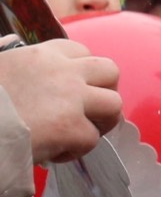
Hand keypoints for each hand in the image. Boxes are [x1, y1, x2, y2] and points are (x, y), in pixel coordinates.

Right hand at [0, 40, 120, 164]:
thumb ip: (4, 52)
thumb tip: (11, 43)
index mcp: (40, 54)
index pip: (80, 52)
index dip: (81, 73)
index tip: (71, 89)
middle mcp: (62, 71)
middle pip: (110, 71)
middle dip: (105, 91)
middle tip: (88, 111)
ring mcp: (70, 99)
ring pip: (114, 105)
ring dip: (100, 122)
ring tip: (77, 133)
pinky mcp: (70, 128)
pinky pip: (92, 139)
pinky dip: (76, 150)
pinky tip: (53, 153)